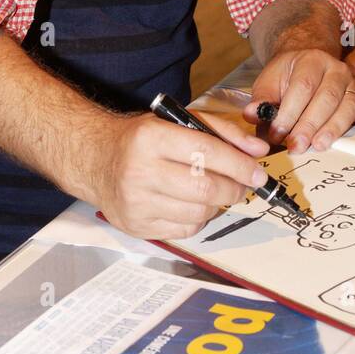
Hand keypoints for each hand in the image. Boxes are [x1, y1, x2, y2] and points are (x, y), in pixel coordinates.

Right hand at [84, 111, 268, 240]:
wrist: (95, 159)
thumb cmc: (142, 139)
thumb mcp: (178, 123)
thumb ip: (221, 132)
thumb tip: (258, 150)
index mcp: (152, 138)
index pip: (206, 152)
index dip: (239, 165)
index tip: (259, 173)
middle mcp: (140, 171)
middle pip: (204, 188)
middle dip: (234, 189)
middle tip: (242, 186)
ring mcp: (136, 203)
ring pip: (198, 213)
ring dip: (216, 205)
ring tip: (213, 192)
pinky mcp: (136, 226)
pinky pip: (185, 231)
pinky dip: (198, 219)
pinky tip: (191, 204)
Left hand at [243, 49, 354, 151]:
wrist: (308, 62)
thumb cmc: (287, 77)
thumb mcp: (269, 81)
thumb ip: (261, 99)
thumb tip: (252, 115)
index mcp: (311, 60)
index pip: (302, 87)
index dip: (289, 112)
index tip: (277, 133)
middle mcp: (335, 70)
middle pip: (325, 98)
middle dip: (309, 125)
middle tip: (296, 146)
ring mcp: (350, 84)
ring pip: (347, 106)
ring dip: (333, 129)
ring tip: (319, 146)